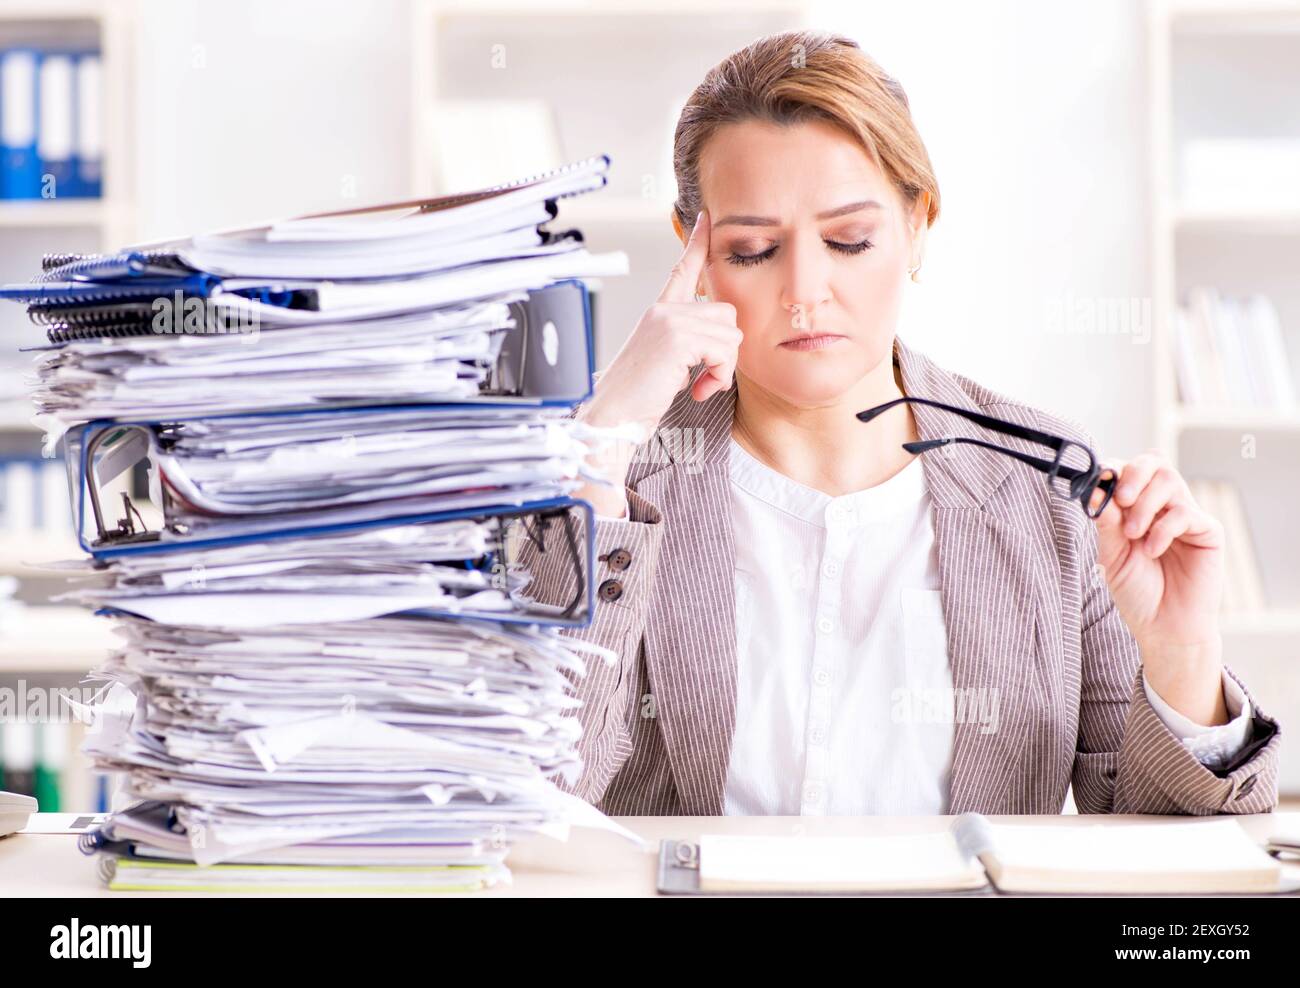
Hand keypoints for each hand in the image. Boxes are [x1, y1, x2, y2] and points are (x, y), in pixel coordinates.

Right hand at [573, 210, 742, 515]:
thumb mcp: (665, 363)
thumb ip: (689, 344)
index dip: (698, 243)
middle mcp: (664, 310)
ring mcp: (670, 321)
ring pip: (731, 335)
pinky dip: (719, 377)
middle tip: (707, 376)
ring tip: (699, 385)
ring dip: (723, 368)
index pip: (682, 270)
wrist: (614, 417)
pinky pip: (724, 352)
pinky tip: (697, 390)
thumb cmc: (637, 399)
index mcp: (658, 312)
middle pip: (727, 312)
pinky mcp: (678, 338)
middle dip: (726, 349)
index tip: (708, 218)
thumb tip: (725, 343)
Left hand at [1088, 450, 1228, 723]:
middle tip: (1121, 500)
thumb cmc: (1137, 592)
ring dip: (1145, 505)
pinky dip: (1163, 529)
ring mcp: (1186, 516)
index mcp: (1136, 508)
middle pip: (1154, 463)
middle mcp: (1162, 507)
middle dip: (1133, 475)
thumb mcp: (1111, 554)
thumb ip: (1106, 521)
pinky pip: (1185, 513)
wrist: (1162, 627)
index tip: (1099, 481)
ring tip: (1133, 535)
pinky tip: (1153, 551)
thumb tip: (1096, 486)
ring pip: (1169, 480)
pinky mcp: (1207, 531)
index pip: (1129, 470)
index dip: (1114, 469)